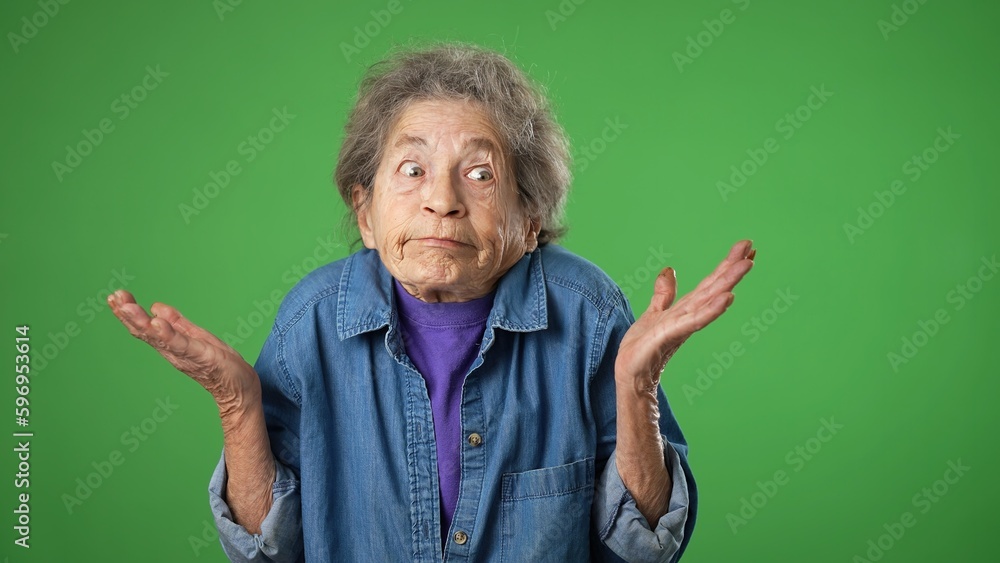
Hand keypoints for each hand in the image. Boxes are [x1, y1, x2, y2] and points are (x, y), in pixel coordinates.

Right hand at [108, 289, 259, 416]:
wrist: (239, 388)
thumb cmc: (218, 363)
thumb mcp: (195, 337)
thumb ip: (177, 323)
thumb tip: (155, 307)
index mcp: (170, 344)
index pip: (144, 327)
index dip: (129, 313)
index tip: (115, 296)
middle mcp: (171, 351)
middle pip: (145, 331)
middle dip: (128, 314)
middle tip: (114, 297)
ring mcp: (184, 355)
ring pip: (157, 337)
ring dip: (140, 321)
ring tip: (127, 306)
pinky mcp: (200, 356)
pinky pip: (181, 344)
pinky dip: (168, 334)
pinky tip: (156, 322)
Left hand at [615, 240, 754, 387]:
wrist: (630, 374)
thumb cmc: (642, 347)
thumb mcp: (653, 312)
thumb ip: (664, 294)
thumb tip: (669, 269)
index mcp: (686, 307)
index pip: (709, 283)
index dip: (726, 265)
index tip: (745, 247)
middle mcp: (690, 314)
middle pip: (714, 287)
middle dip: (732, 268)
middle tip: (751, 248)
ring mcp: (683, 325)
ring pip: (710, 300)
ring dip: (728, 283)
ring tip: (746, 265)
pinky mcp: (672, 335)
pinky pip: (695, 320)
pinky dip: (712, 309)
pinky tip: (728, 297)